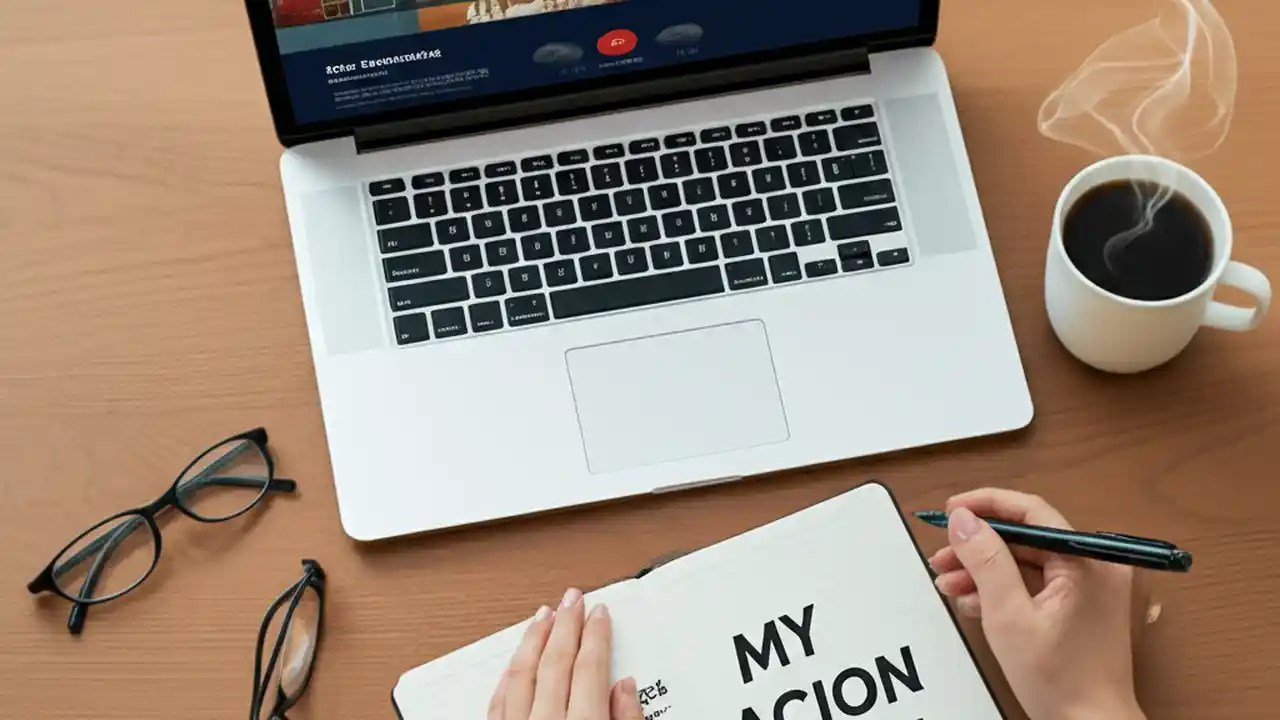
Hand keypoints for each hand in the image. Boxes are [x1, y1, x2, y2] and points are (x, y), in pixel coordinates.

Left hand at [489, 588, 643, 719]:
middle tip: (572, 599)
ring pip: (522, 673)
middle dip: (566, 625)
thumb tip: (626, 689)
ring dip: (534, 639)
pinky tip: (518, 658)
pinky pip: (499, 700)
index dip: (596, 635)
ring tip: (544, 614)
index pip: (590, 668)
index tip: (599, 613)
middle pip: (555, 662)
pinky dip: (510, 675)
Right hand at [928, 489, 1145, 719]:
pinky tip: (972, 601)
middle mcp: (1095, 567)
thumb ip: (985, 561)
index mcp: (1087, 561)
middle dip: (978, 546)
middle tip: (942, 554)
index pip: (1032, 512)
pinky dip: (1002, 589)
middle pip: (1025, 538)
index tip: (951, 511)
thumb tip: (963, 520)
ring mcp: (1089, 587)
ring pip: (1025, 561)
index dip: (986, 506)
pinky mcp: (1079, 606)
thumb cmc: (1061, 681)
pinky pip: (1034, 583)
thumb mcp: (1009, 616)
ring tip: (948, 583)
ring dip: (984, 570)